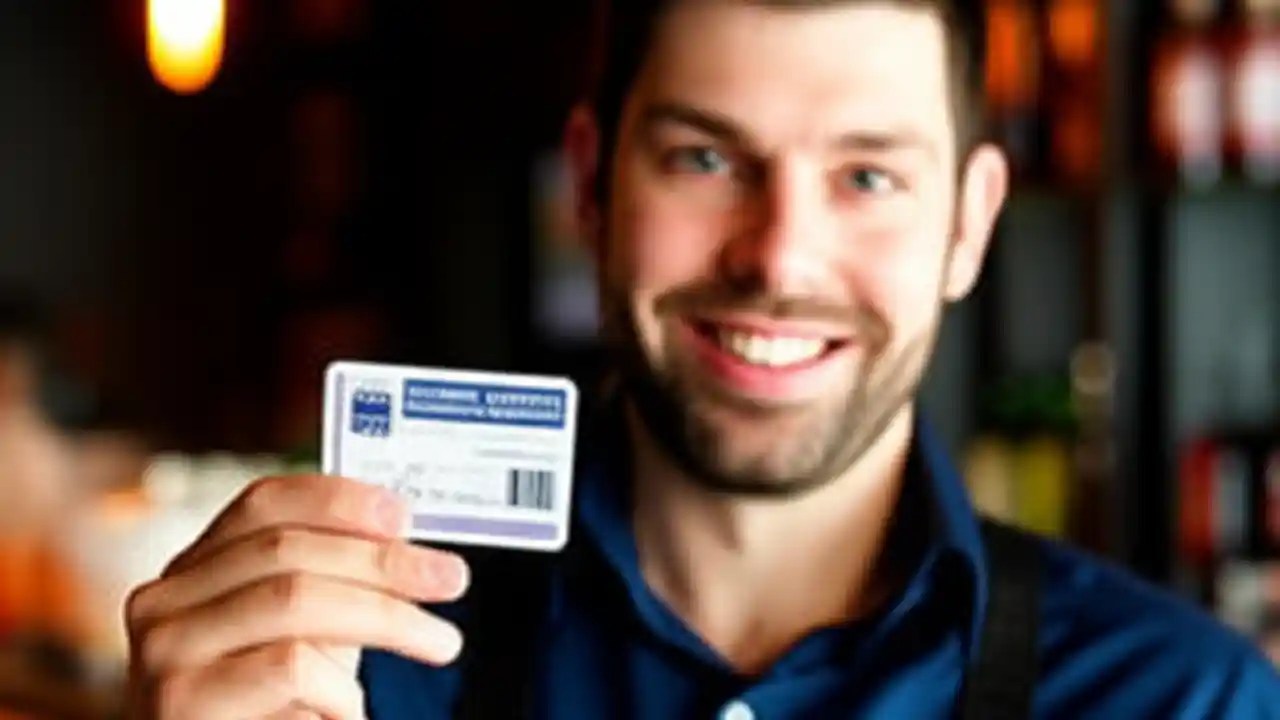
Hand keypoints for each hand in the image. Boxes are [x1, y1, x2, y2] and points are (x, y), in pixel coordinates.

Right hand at [124, 475, 469, 718]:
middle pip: (287, 550)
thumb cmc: (269, 708)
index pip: (262, 504)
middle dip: (385, 561)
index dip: (337, 499)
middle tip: (453, 579)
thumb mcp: (303, 633)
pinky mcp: (181, 703)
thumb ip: (332, 580)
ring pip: (295, 600)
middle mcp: (163, 601)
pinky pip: (292, 670)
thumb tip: (402, 531)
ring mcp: (165, 652)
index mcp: (192, 570)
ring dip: (389, 618)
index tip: (405, 514)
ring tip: (441, 643)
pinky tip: (351, 712)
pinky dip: (341, 690)